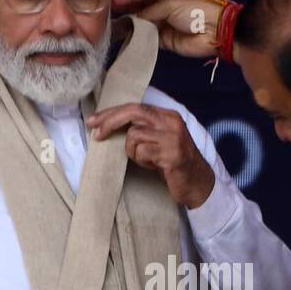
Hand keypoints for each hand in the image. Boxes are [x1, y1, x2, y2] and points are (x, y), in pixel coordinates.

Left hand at [86, 103, 215, 208]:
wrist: (196, 182)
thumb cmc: (171, 162)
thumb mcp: (158, 140)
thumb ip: (141, 128)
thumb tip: (108, 124)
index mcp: (167, 115)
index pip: (135, 106)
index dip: (112, 113)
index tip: (94, 121)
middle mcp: (171, 122)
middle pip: (133, 113)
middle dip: (110, 122)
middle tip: (97, 135)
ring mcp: (173, 137)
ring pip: (135, 136)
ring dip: (133, 151)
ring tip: (146, 160)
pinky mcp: (172, 154)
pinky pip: (142, 153)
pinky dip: (142, 161)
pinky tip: (154, 166)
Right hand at [112, 0, 223, 57]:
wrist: (215, 31)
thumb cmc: (195, 10)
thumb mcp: (171, 4)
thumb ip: (149, 11)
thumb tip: (133, 19)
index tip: (114, 1)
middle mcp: (165, 5)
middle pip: (141, 6)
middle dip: (127, 9)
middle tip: (111, 14)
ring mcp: (165, 23)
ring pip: (143, 22)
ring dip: (131, 25)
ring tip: (115, 27)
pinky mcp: (165, 40)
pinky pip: (149, 38)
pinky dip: (139, 38)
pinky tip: (127, 39)